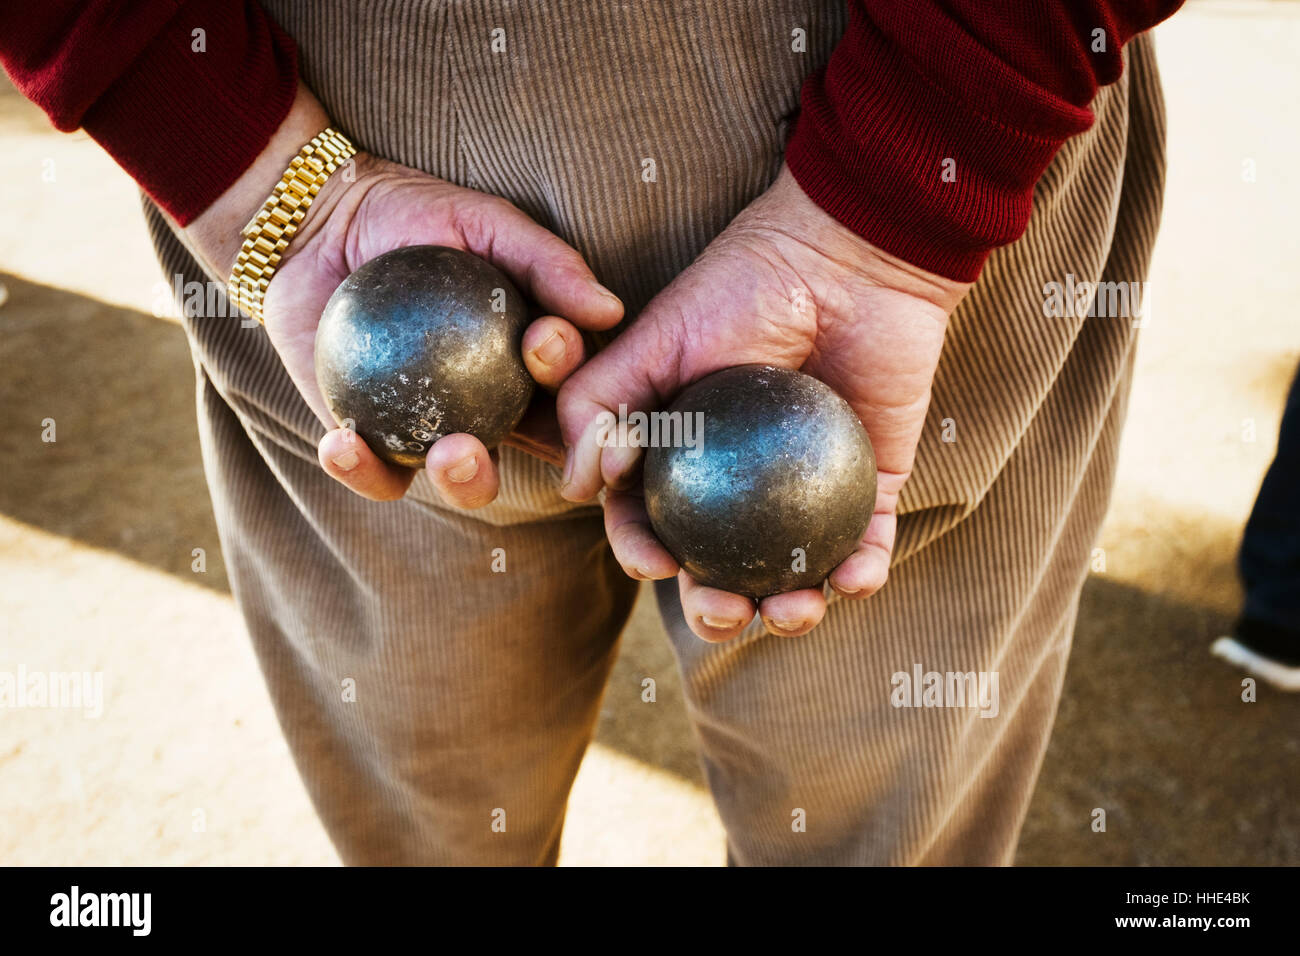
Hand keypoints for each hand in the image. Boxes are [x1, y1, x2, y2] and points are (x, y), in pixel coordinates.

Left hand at [185, 86, 621, 506]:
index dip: (575, 388)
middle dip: (533, 461)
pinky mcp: (371, 447)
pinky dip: (360, 468)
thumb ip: (547, 263)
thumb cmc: (416, 218)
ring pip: (461, 479)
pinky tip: (344, 443)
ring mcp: (435, 433)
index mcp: (532, 369)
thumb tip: (610, 310)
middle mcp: (495, 410)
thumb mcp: (487, 224)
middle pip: (529, 456)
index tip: (548, 341)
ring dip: (463, 480)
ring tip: (446, 454)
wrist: (321, 226)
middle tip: (486, 440)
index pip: (572, 393)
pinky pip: (374, 473)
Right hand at [556, 164, 969, 640]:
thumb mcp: (654, 338)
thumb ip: (599, 402)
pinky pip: (865, 545)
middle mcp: (738, 485)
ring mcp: (802, 491)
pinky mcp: (869, 486)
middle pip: (719, 569)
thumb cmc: (743, 287)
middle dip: (716, 610)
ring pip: (789, 574)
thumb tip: (577, 486)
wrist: (846, 257)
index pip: (652, 523)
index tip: (655, 563)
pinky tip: (852, 581)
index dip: (643, 554)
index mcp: (683, 458)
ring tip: (792, 612)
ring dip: (788, 613)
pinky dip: (860, 574)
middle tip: (726, 610)